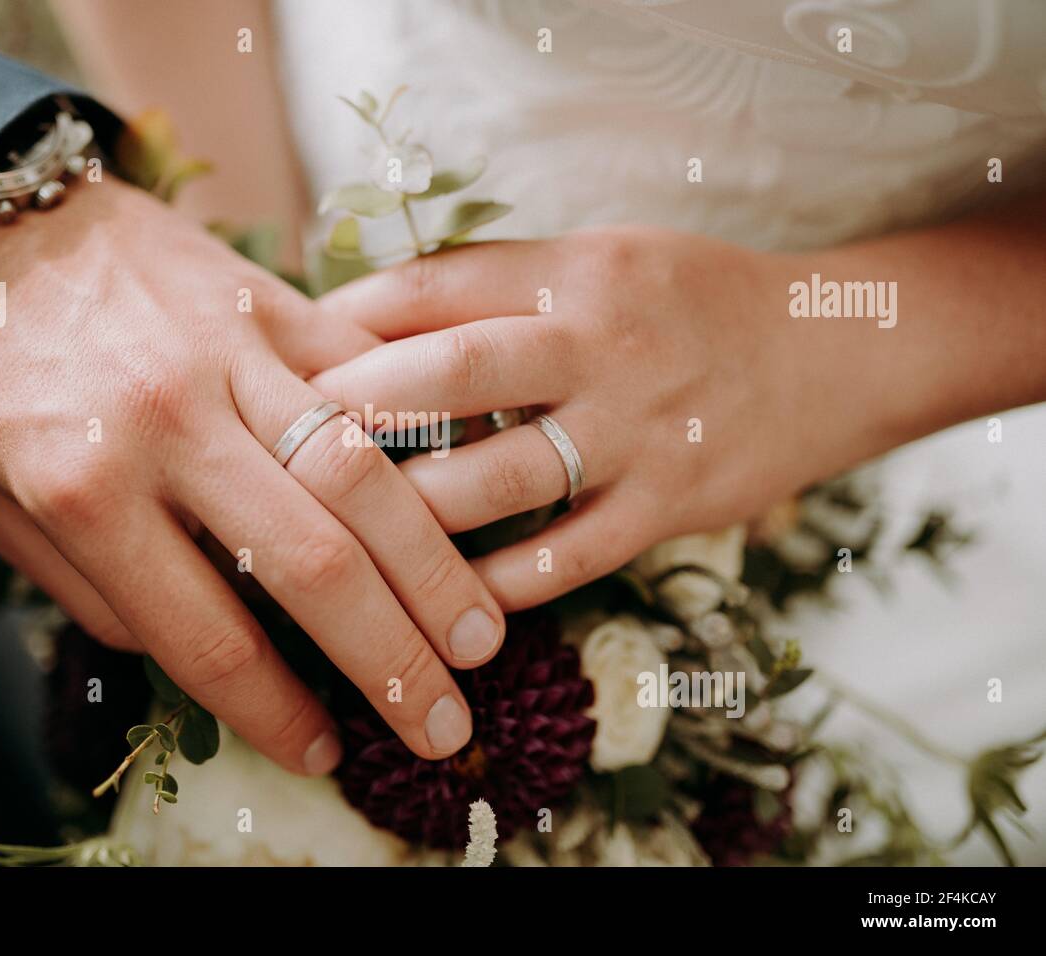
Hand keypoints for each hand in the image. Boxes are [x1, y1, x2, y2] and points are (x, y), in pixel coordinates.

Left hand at [0, 175, 505, 770]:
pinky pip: (369, 386)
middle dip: (391, 660)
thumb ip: (97, 594)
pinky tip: (465, 510)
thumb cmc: (0, 383)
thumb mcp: (2, 508)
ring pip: (365, 476)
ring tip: (480, 638)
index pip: (206, 636)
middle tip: (443, 724)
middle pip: (313, 564)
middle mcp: (171, 427)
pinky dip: (424, 450)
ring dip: (434, 570)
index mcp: (86, 493)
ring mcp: (234, 359)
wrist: (11, 233)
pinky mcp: (277, 309)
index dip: (275, 711)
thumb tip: (205, 654)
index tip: (324, 752)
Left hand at [311, 227, 889, 609]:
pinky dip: (494, 584)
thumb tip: (361, 315)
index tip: (286, 350)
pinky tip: (437, 596)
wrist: (829, 352)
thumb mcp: (599, 259)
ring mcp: (637, 433)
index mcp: (576, 273)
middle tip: (283, 440)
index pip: (438, 285)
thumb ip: (495, 285)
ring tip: (338, 529)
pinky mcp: (668, 507)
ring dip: (408, 508)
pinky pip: (564, 558)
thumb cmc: (688, 301)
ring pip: (498, 479)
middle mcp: (603, 346)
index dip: (349, 318)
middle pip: (454, 372)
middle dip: (358, 407)